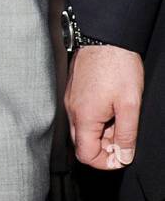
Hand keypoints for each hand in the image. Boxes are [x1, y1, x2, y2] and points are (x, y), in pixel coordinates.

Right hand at [66, 44, 142, 169]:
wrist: (103, 38)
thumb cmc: (116, 67)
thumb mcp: (130, 105)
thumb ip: (126, 135)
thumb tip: (123, 156)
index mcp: (83, 116)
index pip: (85, 155)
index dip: (105, 162)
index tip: (122, 156)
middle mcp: (71, 110)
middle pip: (82, 144)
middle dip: (104, 148)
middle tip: (124, 137)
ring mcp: (70, 100)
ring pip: (82, 129)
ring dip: (102, 133)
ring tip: (120, 118)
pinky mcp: (73, 92)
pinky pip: (81, 115)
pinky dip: (97, 120)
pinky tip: (111, 108)